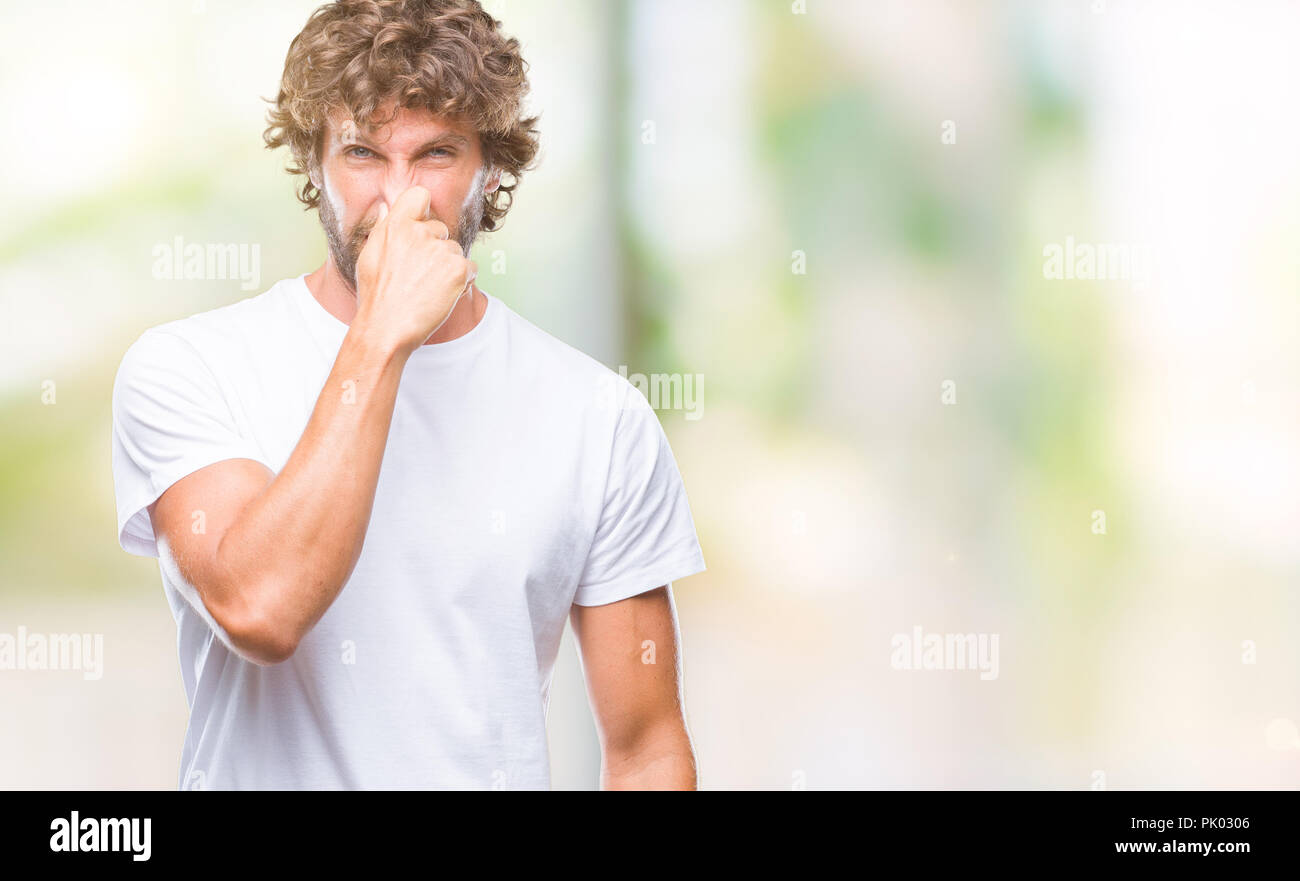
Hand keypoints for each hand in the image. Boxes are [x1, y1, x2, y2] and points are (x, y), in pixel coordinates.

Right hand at [354, 185, 476, 355]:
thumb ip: (382, 228)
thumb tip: (385, 207)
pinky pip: (470, 269)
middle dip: (435, 248)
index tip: (420, 227)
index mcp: (395, 226)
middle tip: (418, 276)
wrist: (386, 329)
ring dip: (448, 267)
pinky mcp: (458, 268)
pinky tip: (441, 296)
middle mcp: (419, 232)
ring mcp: (440, 250)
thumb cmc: (376, 297)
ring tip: (427, 289)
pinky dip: (461, 282)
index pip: (419, 196)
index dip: (423, 211)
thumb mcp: (369, 256)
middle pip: (440, 229)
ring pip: (455, 251)